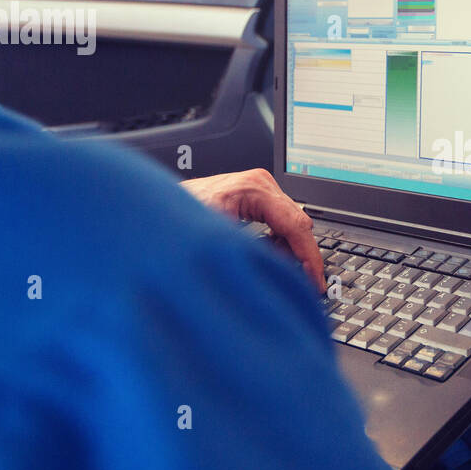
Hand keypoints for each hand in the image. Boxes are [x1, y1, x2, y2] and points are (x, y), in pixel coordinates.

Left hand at [180, 169, 324, 291]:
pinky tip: (266, 255)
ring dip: (288, 251)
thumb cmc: (176, 218)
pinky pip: (279, 224)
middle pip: (298, 225)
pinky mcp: (256, 198)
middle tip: (303, 285)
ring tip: (276, 269)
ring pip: (291, 226)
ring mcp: (260, 189)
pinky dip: (277, 244)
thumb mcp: (217, 239)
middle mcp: (261, 184)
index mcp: (255, 188)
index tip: (314, 281)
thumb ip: (255, 255)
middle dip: (301, 257)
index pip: (296, 225)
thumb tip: (281, 274)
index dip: (308, 258)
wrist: (156, 209)